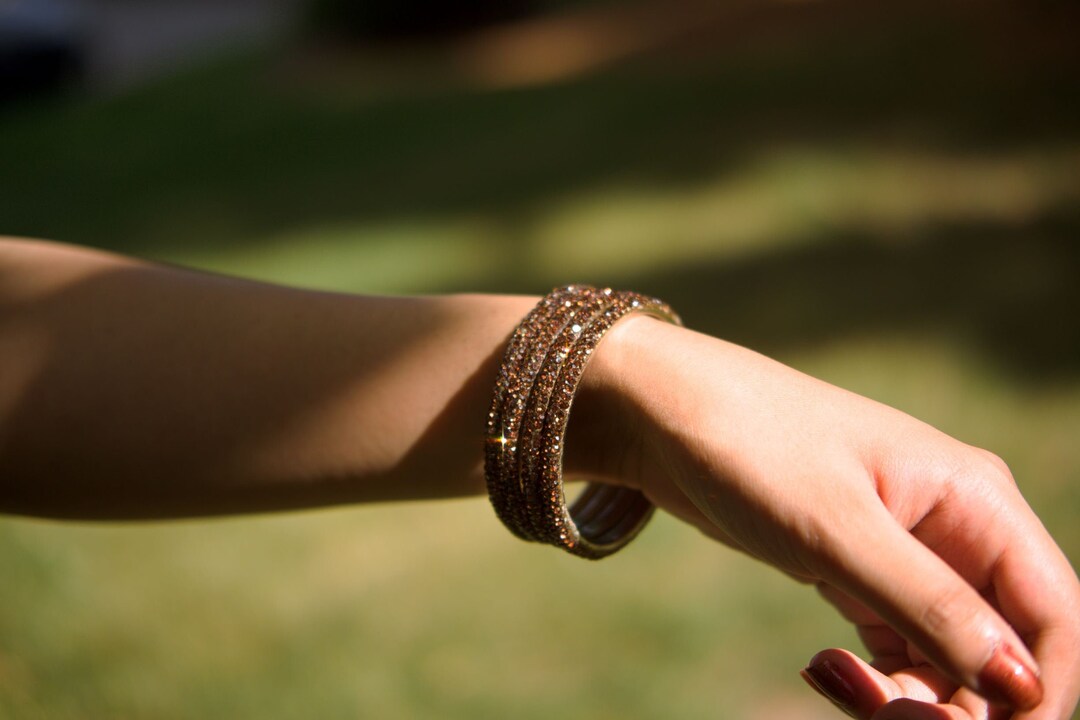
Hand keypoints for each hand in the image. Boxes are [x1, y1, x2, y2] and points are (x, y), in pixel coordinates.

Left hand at [575, 317, 1079, 718]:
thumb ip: (929, 605)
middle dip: (961, 703)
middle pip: (1005, 651)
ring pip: (951, 661)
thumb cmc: (750, 445)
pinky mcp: (861, 572)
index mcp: (974, 500)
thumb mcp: (837, 529)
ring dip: (912, 700)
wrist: (663, 414)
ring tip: (835, 685)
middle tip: (883, 714)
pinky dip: (876, 681)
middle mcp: (956, 529)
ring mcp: (908, 554)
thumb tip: (1020, 683)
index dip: (1038, 692)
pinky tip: (823, 670)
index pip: (1055, 617)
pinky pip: (899, 650)